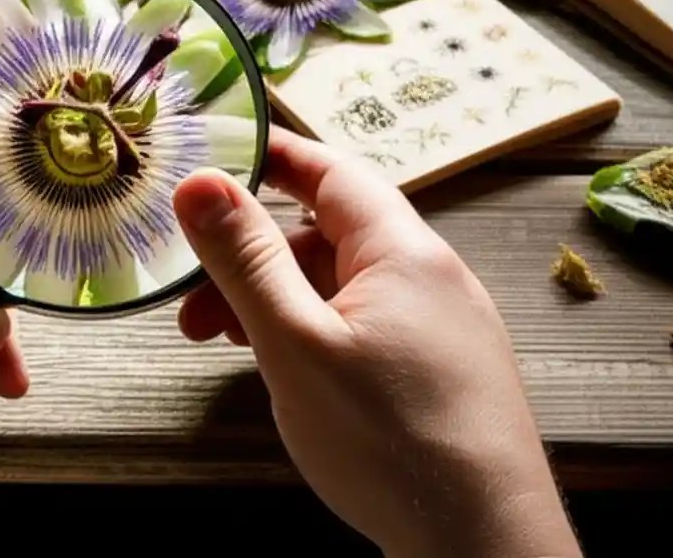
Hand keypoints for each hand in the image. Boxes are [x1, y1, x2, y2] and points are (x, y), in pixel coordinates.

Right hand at [171, 126, 580, 557]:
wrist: (481, 547)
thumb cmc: (392, 445)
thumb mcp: (295, 343)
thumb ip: (244, 260)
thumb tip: (200, 184)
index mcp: (403, 252)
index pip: (332, 171)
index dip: (271, 156)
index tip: (213, 154)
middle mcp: (429, 277)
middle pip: (326, 234)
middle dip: (250, 256)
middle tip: (191, 292)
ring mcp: (437, 326)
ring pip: (339, 286)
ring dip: (272, 300)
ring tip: (216, 340)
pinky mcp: (435, 371)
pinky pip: (360, 325)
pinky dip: (308, 331)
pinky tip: (278, 366)